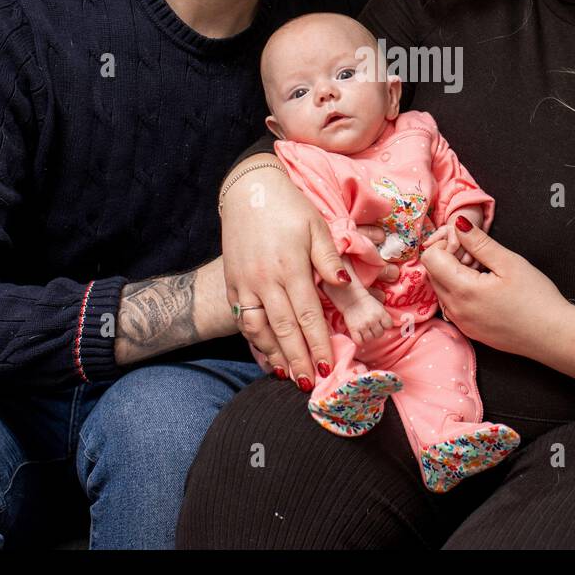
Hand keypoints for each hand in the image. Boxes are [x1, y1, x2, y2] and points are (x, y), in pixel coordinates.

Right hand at [221, 161, 395, 388]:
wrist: (249, 191)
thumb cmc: (290, 208)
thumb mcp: (317, 225)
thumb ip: (329, 258)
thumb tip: (342, 283)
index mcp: (290, 267)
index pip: (307, 316)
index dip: (318, 344)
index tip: (327, 367)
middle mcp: (264, 281)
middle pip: (283, 330)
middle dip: (298, 359)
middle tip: (308, 384)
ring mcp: (244, 284)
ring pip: (258, 330)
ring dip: (274, 356)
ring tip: (288, 376)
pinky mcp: (232, 283)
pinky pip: (242, 320)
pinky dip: (255, 340)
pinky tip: (266, 353)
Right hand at [342, 295, 395, 346]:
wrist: (351, 299)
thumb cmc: (367, 302)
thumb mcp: (379, 305)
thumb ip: (384, 315)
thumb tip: (389, 325)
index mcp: (381, 313)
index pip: (389, 326)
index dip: (386, 325)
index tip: (382, 323)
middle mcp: (373, 320)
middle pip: (380, 334)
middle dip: (377, 331)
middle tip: (373, 328)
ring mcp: (363, 326)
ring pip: (370, 339)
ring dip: (369, 336)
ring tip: (366, 331)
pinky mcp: (354, 329)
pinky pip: (360, 341)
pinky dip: (360, 340)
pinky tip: (360, 336)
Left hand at [419, 214, 568, 357]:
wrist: (553, 336)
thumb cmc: (536, 299)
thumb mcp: (508, 262)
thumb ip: (478, 242)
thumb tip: (457, 224)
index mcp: (462, 290)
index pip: (430, 257)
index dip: (446, 243)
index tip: (469, 244)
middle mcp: (454, 310)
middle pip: (432, 272)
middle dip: (449, 258)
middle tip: (478, 256)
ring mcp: (460, 322)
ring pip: (441, 288)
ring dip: (454, 275)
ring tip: (484, 272)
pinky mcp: (468, 330)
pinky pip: (452, 304)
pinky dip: (461, 291)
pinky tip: (486, 289)